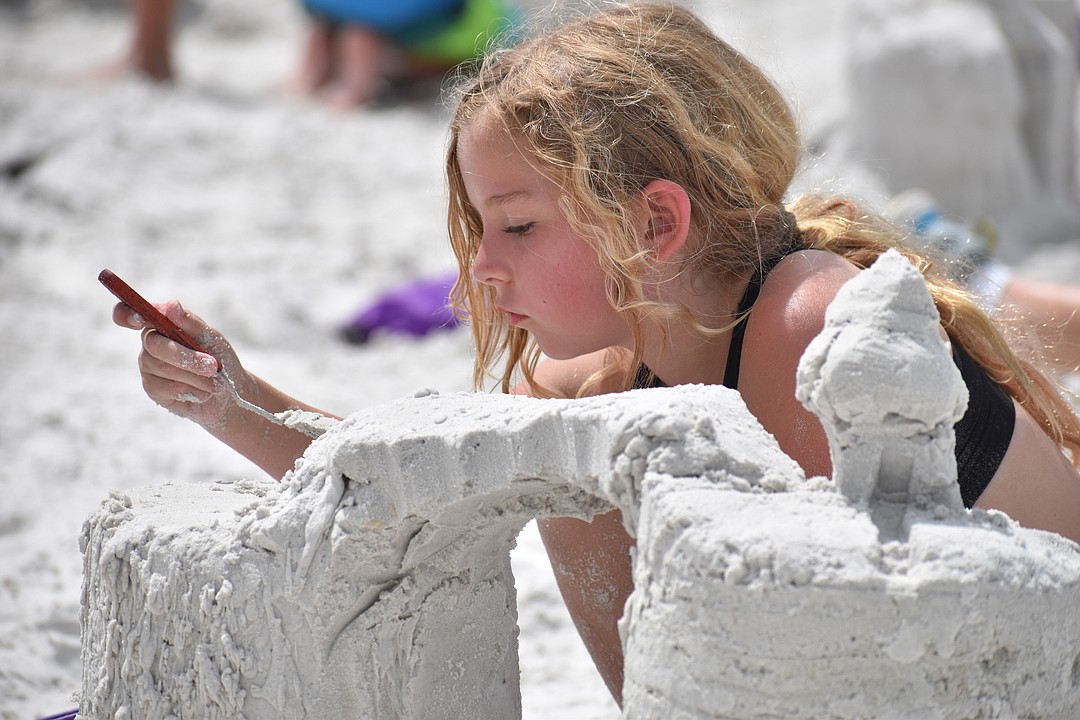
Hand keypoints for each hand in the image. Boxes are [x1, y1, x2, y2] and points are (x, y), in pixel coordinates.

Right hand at [112, 299, 248, 426]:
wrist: (230, 394)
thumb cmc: (220, 360)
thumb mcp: (212, 338)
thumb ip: (190, 322)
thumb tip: (171, 305)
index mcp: (161, 323)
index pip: (129, 313)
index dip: (127, 314)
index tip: (138, 320)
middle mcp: (149, 342)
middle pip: (155, 345)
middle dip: (188, 357)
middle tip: (213, 366)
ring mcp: (148, 366)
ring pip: (164, 368)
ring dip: (196, 376)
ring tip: (215, 382)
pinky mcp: (152, 388)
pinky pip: (168, 388)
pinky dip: (193, 390)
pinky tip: (203, 392)